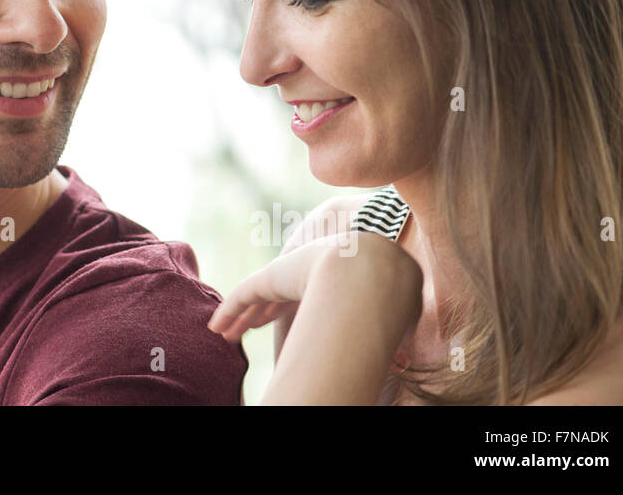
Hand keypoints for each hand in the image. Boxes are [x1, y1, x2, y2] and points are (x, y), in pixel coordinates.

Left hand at [207, 231, 411, 342]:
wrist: (372, 261)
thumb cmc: (388, 287)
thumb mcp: (389, 309)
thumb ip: (386, 330)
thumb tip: (406, 361)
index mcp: (327, 278)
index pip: (298, 296)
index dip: (281, 311)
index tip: (267, 323)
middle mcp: (303, 274)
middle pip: (270, 297)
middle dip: (253, 316)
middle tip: (236, 332)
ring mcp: (286, 275)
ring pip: (253, 299)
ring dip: (238, 317)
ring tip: (223, 334)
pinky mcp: (272, 278)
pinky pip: (243, 295)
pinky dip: (229, 311)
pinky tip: (216, 326)